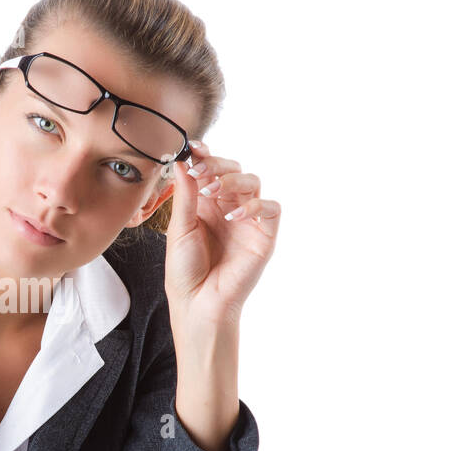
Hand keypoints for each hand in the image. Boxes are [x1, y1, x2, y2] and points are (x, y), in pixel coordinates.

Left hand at [163, 140, 280, 327]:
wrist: (197, 303)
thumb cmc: (186, 270)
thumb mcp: (180, 228)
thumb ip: (185, 195)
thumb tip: (185, 162)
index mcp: (206, 203)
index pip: (211, 170)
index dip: (206, 155)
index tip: (194, 147)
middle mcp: (229, 207)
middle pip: (234, 169)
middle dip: (217, 165)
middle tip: (200, 172)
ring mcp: (248, 220)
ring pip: (253, 182)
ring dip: (233, 180)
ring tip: (212, 192)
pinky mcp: (264, 236)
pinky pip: (270, 208)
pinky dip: (254, 206)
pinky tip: (233, 216)